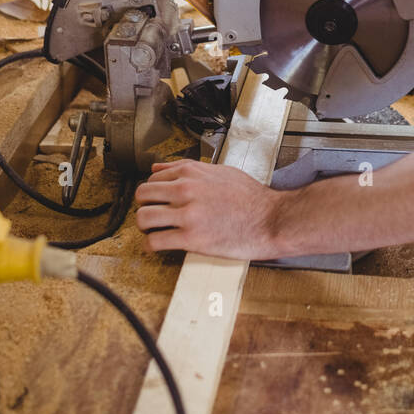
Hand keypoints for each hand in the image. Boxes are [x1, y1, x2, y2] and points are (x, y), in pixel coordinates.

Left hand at [135, 160, 279, 258]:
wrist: (271, 219)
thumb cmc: (251, 198)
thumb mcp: (220, 172)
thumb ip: (188, 168)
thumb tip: (158, 167)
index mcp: (192, 173)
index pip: (153, 177)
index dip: (153, 192)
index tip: (157, 201)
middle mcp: (186, 189)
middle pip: (142, 195)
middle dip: (144, 206)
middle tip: (153, 216)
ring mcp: (187, 214)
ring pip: (143, 217)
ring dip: (144, 226)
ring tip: (153, 231)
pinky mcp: (191, 238)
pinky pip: (155, 241)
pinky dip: (150, 246)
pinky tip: (157, 246)